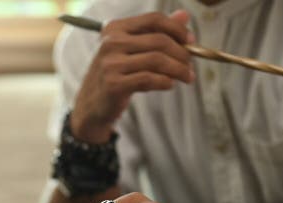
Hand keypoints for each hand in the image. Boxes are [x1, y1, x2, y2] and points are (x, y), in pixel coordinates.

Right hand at [70, 10, 194, 143]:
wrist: (92, 106)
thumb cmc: (115, 76)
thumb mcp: (133, 51)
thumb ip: (157, 32)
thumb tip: (184, 16)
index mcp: (115, 29)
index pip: (154, 19)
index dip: (177, 29)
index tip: (190, 41)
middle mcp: (110, 42)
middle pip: (159, 40)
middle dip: (182, 53)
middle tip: (190, 65)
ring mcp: (110, 64)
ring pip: (157, 60)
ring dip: (178, 69)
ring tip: (187, 77)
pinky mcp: (114, 84)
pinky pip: (149, 79)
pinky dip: (165, 82)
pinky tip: (170, 85)